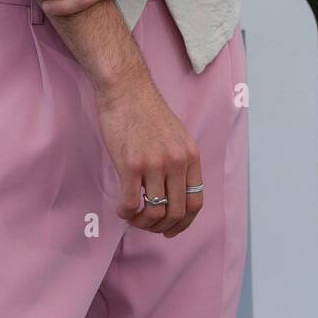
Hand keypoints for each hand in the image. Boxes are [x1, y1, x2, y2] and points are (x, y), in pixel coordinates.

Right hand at [95, 69, 203, 237]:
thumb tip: (173, 194)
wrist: (126, 89)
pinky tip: (121, 209)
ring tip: (133, 216)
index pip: (196, 203)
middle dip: (162, 226)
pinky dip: (126, 213)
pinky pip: (131, 203)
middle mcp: (176, 162)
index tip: (171, 229)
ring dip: (142, 222)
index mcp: (190, 156)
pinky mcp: (131, 164)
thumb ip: (179, 163)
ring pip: (154, 212)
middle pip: (176, 212)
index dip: (184, 223)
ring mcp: (154, 164)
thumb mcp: (176, 135)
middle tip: (148, 225)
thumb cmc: (147, 111)